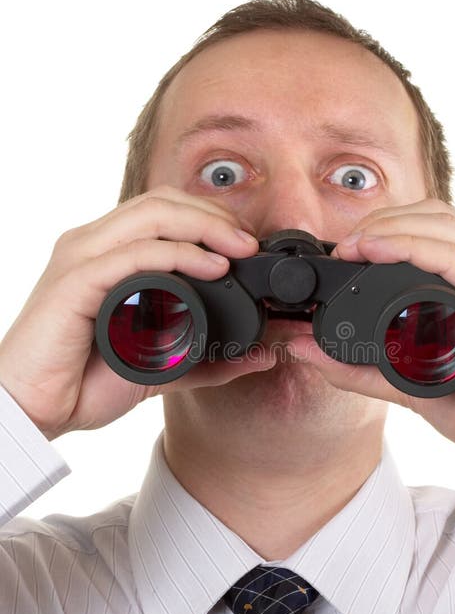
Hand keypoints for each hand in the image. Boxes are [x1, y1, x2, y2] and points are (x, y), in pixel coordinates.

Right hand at [0, 186, 275, 441]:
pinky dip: (178, 255)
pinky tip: (211, 267)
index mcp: (107, 253)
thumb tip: (261, 355)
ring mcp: (81, 258)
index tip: (249, 244)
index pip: (164, 211)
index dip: (210, 218)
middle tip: (252, 243)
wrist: (34, 410)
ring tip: (240, 248)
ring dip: (204, 226)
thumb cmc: (84, 382)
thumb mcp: (162, 366)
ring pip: (150, 216)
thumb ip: (210, 360)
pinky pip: (133, 254)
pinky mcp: (75, 282)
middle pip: (162, 203)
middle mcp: (92, 245)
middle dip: (214, 215)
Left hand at [285, 199, 454, 453]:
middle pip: (433, 216)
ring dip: (393, 228)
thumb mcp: (402, 381)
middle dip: (381, 221)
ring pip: (444, 227)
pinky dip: (418, 249)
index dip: (382, 225)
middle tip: (342, 246)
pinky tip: (383, 251)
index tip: (341, 248)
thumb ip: (355, 367)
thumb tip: (301, 347)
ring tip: (354, 245)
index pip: (426, 226)